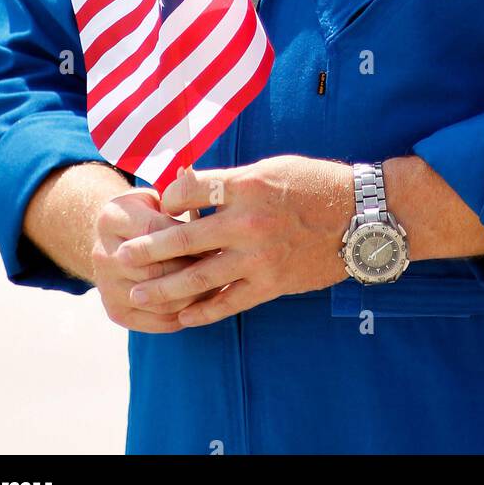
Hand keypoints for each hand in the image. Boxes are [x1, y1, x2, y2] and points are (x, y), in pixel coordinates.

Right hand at [91, 187, 211, 333]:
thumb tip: (208, 197)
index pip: (154, 233)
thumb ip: (179, 197)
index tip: (218, 238)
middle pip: (155, 270)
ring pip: (159, 300)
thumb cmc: (150, 212)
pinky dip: (186, 314)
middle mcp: (101, 255)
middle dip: (193, 268)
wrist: (118, 240)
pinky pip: (158, 320)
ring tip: (221, 284)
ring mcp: (106, 287)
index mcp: (110, 219)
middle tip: (224, 265)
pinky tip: (207, 302)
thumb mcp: (159, 196)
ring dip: (194, 295)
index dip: (189, 237)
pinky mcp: (116, 312)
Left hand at [115, 156, 355, 327]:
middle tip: (120, 257)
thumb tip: (191, 183)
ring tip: (138, 292)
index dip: (167, 197)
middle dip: (147, 249)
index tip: (158, 204)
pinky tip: (182, 316)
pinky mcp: (271, 284)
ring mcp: (258, 257)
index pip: (188, 190)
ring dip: (164, 287)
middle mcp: (247, 222)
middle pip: (182, 238)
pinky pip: (228, 302)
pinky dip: (202, 311)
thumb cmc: (316, 183)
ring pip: (198, 278)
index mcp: (246, 185)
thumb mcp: (272, 168)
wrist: (363, 215)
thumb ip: (232, 179)